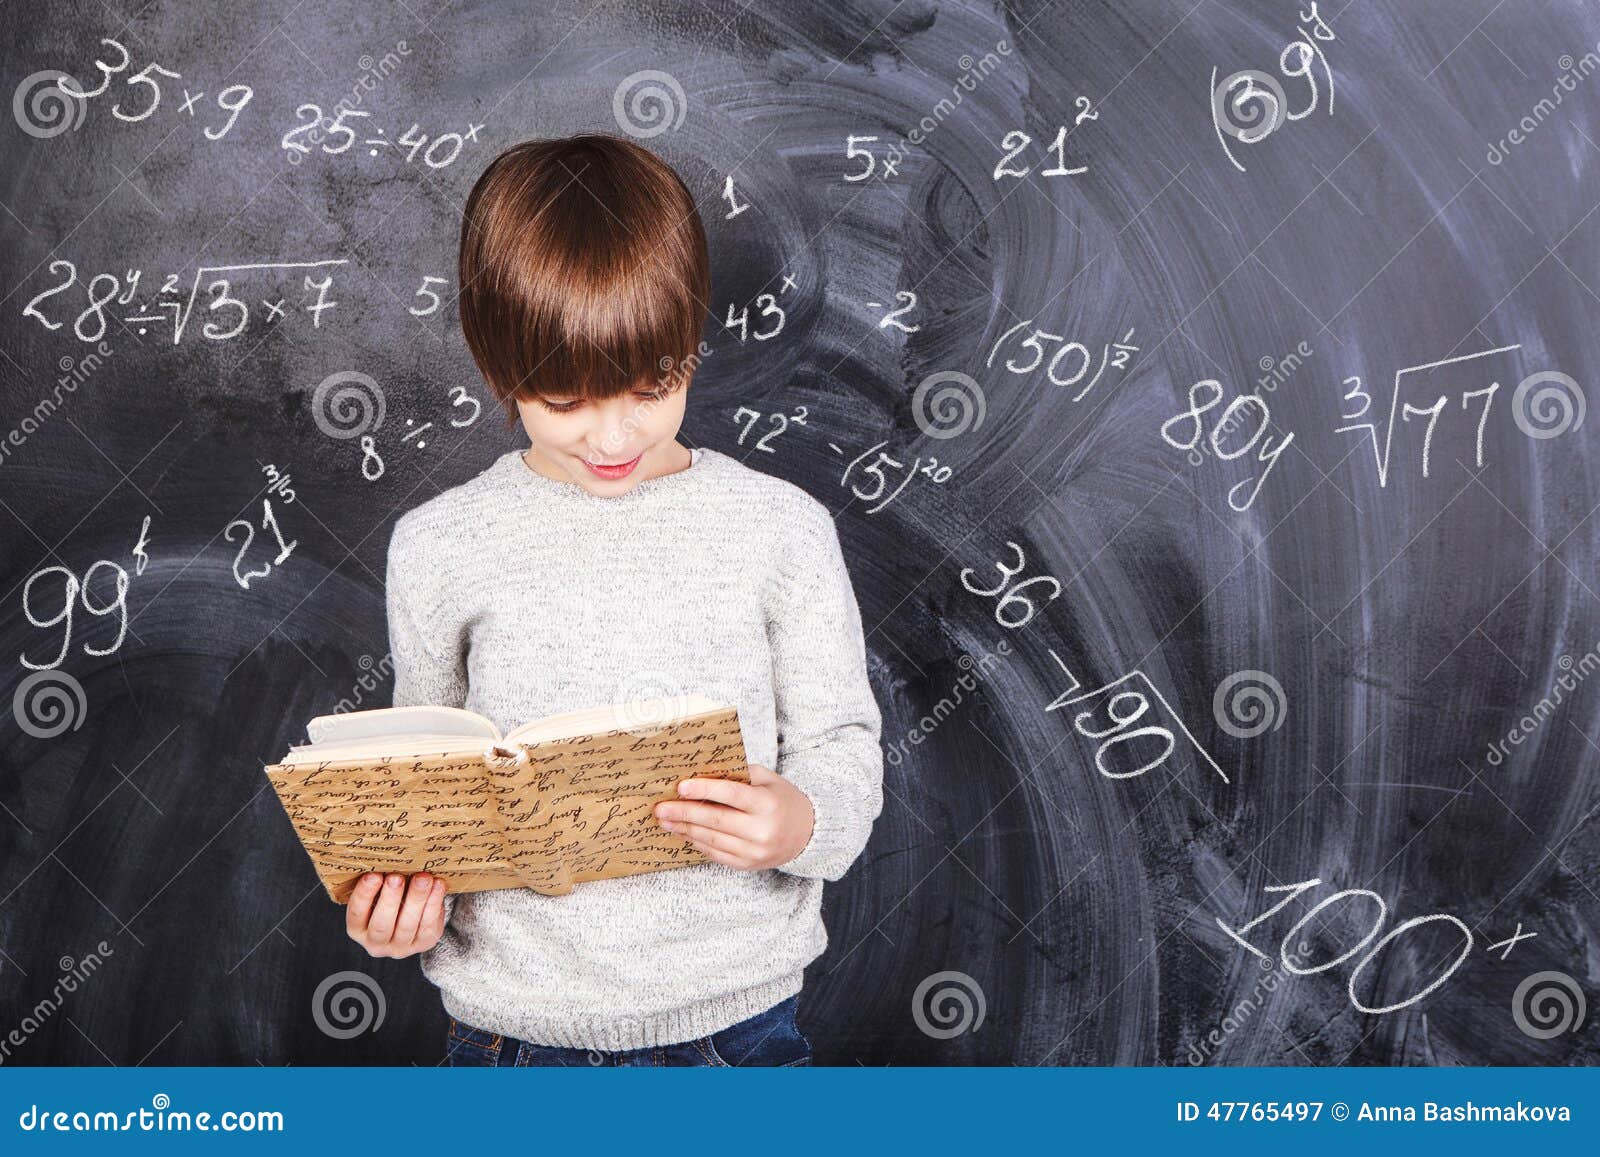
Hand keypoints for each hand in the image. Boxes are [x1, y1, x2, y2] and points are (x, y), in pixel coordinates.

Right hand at [346, 871, 448, 957]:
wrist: (414, 916)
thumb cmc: (390, 897)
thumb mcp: (378, 892)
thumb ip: (378, 881)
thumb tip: (387, 856)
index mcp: (358, 928)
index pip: (356, 914)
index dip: (364, 895)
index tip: (373, 875)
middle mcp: (376, 943)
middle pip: (382, 924)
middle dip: (390, 899)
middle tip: (396, 877)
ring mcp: (400, 947)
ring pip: (407, 925)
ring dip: (416, 899)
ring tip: (423, 878)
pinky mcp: (424, 943)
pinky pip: (429, 925)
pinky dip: (434, 903)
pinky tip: (438, 884)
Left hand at [654, 763, 813, 870]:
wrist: (806, 834)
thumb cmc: (782, 800)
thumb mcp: (768, 780)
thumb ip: (739, 775)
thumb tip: (701, 773)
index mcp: (768, 804)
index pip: (731, 795)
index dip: (704, 790)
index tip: (680, 787)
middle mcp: (761, 831)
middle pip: (715, 820)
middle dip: (684, 813)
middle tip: (661, 807)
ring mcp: (754, 851)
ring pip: (711, 839)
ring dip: (684, 829)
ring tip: (665, 820)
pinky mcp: (746, 864)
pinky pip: (715, 853)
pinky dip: (696, 842)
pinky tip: (682, 832)